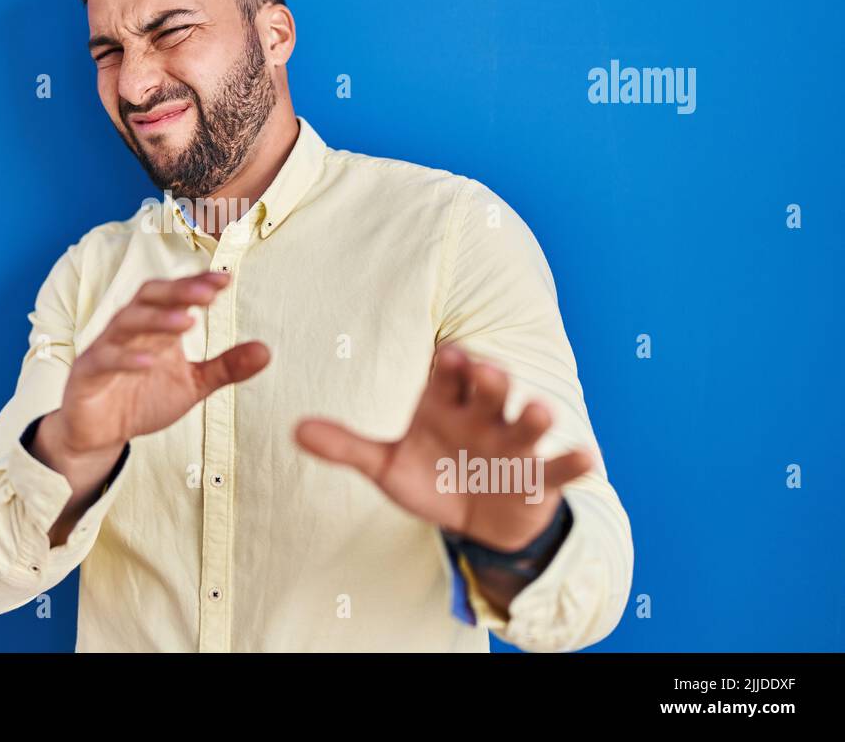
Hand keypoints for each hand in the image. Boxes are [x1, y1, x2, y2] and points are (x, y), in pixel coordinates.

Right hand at [53, 271, 270, 457]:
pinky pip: (104, 359)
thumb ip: (225, 367)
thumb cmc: (142, 398)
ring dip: (156, 319)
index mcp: (155, 326)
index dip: (198, 284)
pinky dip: (126, 358)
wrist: (99, 433)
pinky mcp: (87, 373)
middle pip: (149, 296)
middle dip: (178, 291)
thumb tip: (266, 350)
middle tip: (208, 293)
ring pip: (127, 322)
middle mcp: (130, 329)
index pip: (176, 295)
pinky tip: (149, 361)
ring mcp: (105, 348)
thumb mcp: (192, 384)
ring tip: (187, 322)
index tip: (226, 279)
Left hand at [293, 342, 592, 550]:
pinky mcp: (538, 479)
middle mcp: (483, 417)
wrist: (478, 522)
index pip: (447, 378)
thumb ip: (347, 447)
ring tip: (535, 410)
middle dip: (490, 380)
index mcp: (445, 405)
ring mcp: (514, 446)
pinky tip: (585, 457)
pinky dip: (572, 463)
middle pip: (489, 391)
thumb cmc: (433, 478)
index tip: (443, 357)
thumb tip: (295, 429)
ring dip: (533, 416)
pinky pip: (557, 468)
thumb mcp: (387, 467)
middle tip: (485, 370)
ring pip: (526, 424)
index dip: (448, 368)